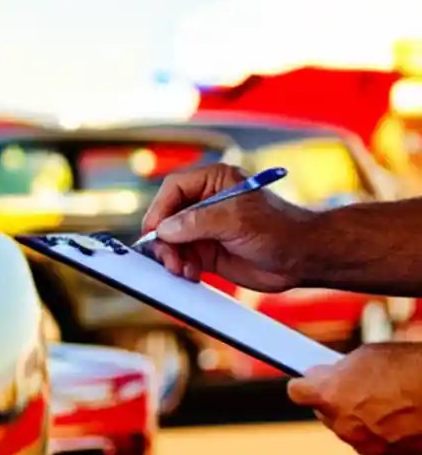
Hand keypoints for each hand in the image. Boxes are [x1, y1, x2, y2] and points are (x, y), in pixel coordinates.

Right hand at [141, 164, 316, 291]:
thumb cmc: (279, 229)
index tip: (154, 230)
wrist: (301, 258)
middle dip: (164, 239)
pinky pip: (182, 257)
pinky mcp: (207, 251)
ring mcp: (205, 228)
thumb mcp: (235, 219)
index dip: (160, 209)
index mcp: (214, 181)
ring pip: (171, 240)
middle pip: (167, 217)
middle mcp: (206, 203)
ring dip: (172, 256)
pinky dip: (181, 266)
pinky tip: (191, 273)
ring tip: (182, 269)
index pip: (174, 189)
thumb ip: (196, 221)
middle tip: (168, 257)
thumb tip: (164, 229)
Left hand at [288, 343, 421, 454]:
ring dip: (359, 418)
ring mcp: (362, 443)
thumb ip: (337, 370)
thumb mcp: (367, 356)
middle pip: (324, 411)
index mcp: (328, 395)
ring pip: (349, 429)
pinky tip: (399, 418)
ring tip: (387, 401)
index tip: (311, 379)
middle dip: (336, 400)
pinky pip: (372, 444)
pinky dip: (380, 433)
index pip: (297, 391)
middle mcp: (340, 424)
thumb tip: (318, 376)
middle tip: (357, 387)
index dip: (306, 383)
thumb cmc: (410, 369)